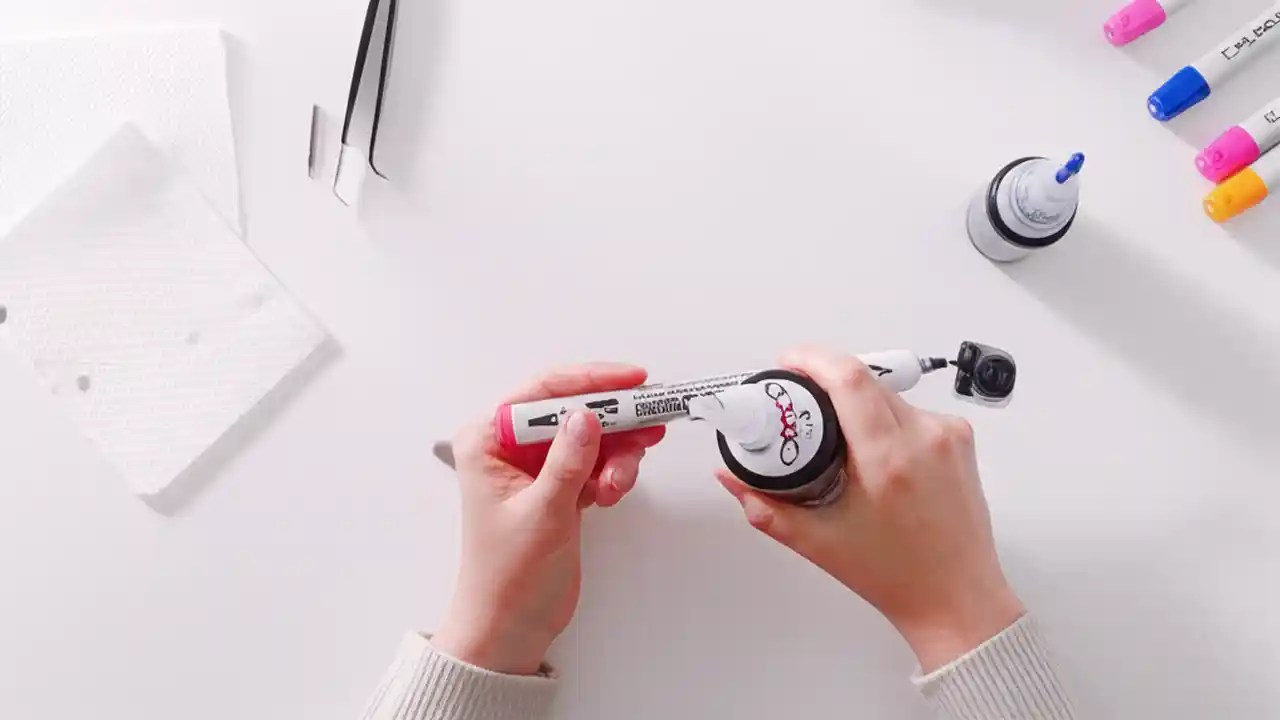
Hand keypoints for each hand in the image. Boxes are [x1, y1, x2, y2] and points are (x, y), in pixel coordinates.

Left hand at [433, 363, 665, 674]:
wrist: (511, 626)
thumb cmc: (507, 576)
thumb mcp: (542, 513)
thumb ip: (567, 462)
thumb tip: (587, 416)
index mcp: (488, 440)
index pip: (541, 393)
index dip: (589, 381)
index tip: (630, 380)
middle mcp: (511, 446)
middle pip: (572, 410)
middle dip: (613, 420)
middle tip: (650, 421)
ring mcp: (538, 466)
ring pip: (592, 437)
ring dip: (616, 454)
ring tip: (620, 482)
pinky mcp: (561, 487)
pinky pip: (598, 462)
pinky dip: (613, 472)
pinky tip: (613, 491)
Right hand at [717, 347, 1022, 671]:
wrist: (956, 597)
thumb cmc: (897, 576)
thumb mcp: (818, 543)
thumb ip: (765, 506)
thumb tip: (731, 476)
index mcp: (888, 460)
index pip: (848, 379)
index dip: (811, 359)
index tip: (789, 363)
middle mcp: (924, 439)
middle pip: (864, 380)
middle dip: (826, 382)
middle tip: (800, 403)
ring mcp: (948, 436)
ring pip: (888, 393)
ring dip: (857, 403)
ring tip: (838, 438)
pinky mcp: (961, 440)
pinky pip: (912, 411)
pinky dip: (886, 421)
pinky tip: (876, 452)